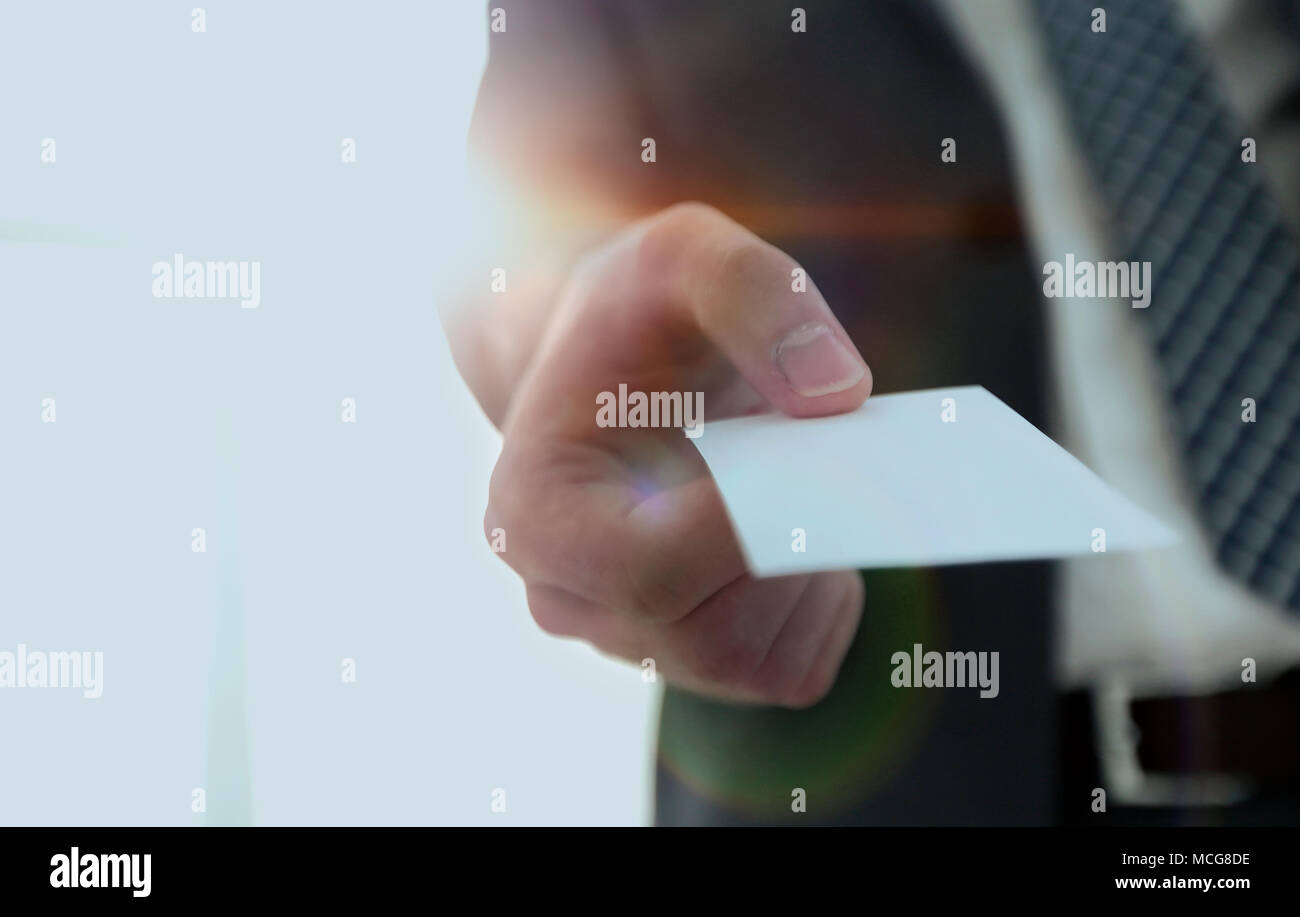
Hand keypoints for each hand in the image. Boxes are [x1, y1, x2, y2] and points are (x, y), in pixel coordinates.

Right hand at [487, 203, 871, 706]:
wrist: (613, 368)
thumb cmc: (638, 314)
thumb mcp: (684, 254)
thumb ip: (755, 295)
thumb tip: (840, 395)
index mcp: (534, 511)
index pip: (649, 569)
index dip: (750, 530)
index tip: (821, 459)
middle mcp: (565, 596)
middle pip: (710, 628)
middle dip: (797, 548)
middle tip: (844, 459)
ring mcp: (627, 639)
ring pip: (753, 658)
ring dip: (812, 572)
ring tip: (807, 479)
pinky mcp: (692, 657)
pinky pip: (789, 670)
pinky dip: (822, 602)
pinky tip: (805, 527)